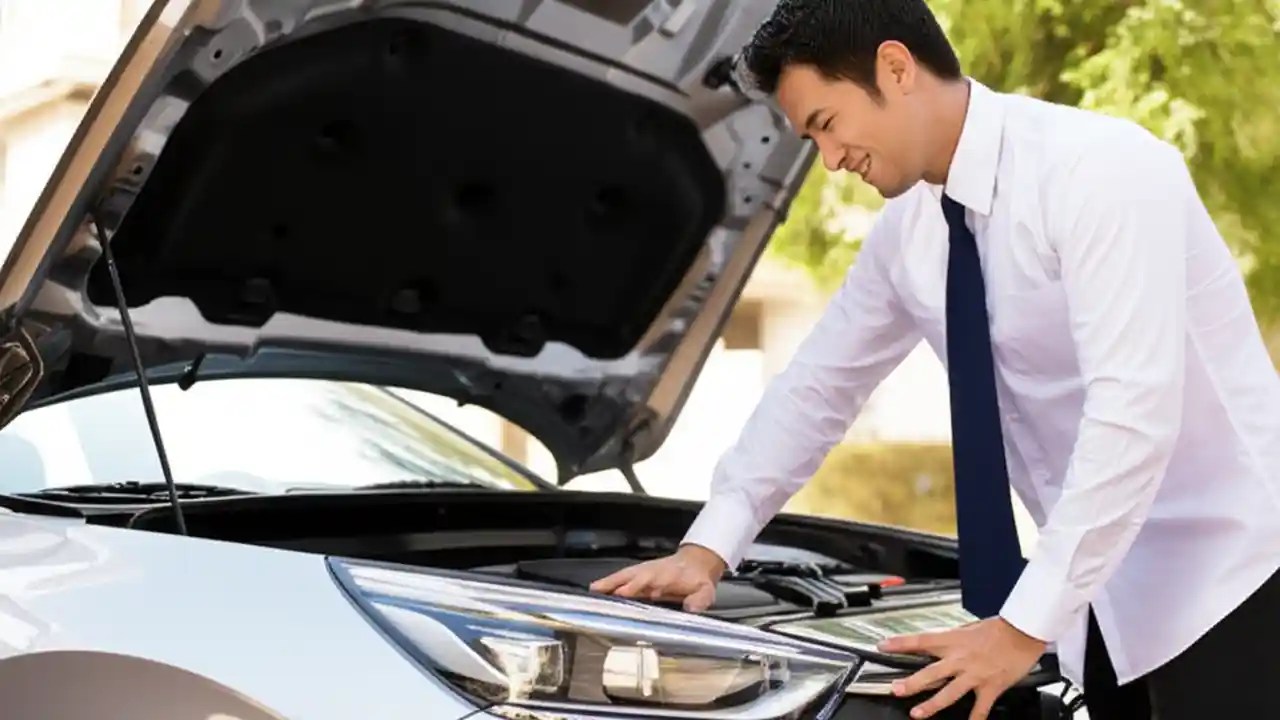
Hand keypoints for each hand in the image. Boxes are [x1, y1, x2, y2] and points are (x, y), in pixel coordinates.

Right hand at [588, 544, 726, 611]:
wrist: (696, 564)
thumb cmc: (698, 579)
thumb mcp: (706, 590)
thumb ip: (699, 599)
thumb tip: (691, 607)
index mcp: (667, 576)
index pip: (649, 580)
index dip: (635, 586)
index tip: (623, 593)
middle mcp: (653, 573)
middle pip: (630, 576)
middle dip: (614, 582)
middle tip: (596, 590)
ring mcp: (645, 573)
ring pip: (623, 576)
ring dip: (608, 582)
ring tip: (592, 591)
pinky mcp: (640, 577)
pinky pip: (622, 579)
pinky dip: (609, 584)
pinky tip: (598, 590)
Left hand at [877, 616, 1045, 719]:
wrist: (1023, 633)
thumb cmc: (998, 629)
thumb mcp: (968, 629)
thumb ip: (952, 641)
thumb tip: (937, 645)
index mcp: (953, 640)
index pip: (920, 640)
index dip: (899, 643)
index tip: (882, 646)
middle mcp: (960, 658)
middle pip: (931, 672)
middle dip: (911, 683)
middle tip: (895, 689)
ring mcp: (974, 674)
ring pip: (949, 692)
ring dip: (931, 705)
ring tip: (917, 713)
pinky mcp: (990, 687)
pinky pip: (980, 708)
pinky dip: (974, 719)